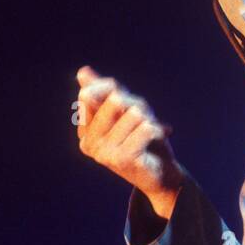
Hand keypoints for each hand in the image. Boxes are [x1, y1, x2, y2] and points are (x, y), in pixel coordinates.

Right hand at [76, 66, 184, 217]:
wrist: (161, 172)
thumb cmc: (141, 138)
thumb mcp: (123, 110)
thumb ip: (102, 92)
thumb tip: (82, 72)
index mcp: (85, 131)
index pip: (91, 94)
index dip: (115, 91)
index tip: (127, 104)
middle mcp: (89, 143)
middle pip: (115, 101)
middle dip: (137, 106)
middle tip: (144, 120)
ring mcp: (103, 153)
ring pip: (134, 114)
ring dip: (150, 119)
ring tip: (151, 132)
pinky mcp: (122, 160)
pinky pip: (145, 128)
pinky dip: (158, 129)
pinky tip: (159, 138)